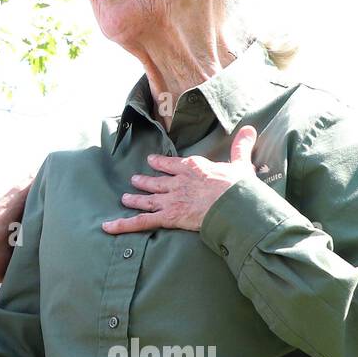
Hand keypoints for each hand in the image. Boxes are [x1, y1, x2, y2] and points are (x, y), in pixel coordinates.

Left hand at [103, 125, 258, 234]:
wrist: (234, 203)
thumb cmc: (239, 186)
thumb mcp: (241, 163)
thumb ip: (241, 146)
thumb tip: (250, 129)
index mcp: (192, 168)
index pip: (171, 164)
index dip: (160, 163)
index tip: (152, 161)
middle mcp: (177, 182)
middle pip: (156, 182)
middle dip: (144, 182)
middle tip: (134, 180)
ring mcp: (170, 199)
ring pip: (146, 199)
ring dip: (134, 199)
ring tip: (124, 198)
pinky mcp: (167, 216)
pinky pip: (140, 222)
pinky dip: (122, 225)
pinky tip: (107, 227)